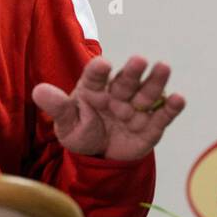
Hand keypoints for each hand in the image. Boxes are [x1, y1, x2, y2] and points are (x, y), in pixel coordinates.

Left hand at [32, 55, 184, 161]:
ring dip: (155, 82)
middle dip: (132, 72)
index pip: (95, 78)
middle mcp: (117, 94)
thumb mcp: (66, 123)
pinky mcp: (150, 127)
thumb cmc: (80, 131)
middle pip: (125, 81)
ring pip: (146, 93)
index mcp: (94, 89)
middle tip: (139, 60)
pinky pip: (161, 116)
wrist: (99, 155)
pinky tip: (178, 98)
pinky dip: (170, 108)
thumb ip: (57, 107)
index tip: (102, 64)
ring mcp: (135, 109)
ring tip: (163, 67)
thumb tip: (38, 91)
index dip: (98, 71)